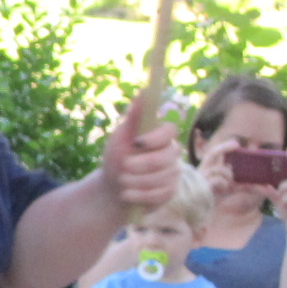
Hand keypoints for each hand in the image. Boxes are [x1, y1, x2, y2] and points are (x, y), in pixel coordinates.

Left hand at [98, 95, 181, 211]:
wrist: (113, 187)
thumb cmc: (117, 157)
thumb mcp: (120, 137)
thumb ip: (133, 118)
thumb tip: (143, 92)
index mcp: (160, 136)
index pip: (170, 130)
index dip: (155, 137)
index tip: (135, 143)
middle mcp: (171, 153)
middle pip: (169, 156)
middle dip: (143, 164)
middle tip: (124, 166)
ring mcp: (173, 173)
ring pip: (164, 177)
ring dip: (137, 181)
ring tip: (122, 180)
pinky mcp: (170, 192)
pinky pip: (161, 195)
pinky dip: (139, 196)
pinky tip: (126, 194)